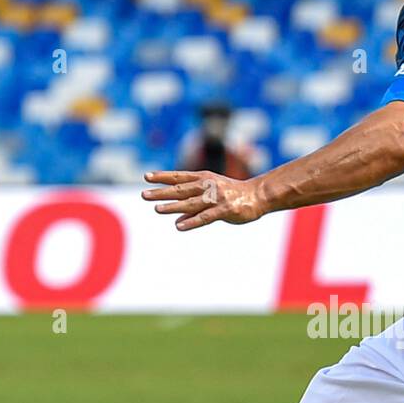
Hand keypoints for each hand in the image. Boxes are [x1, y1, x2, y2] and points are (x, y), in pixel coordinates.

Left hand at [141, 171, 266, 230]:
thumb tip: (177, 220)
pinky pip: (206, 217)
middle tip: (144, 195)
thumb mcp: (212, 196)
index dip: (163, 176)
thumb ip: (194, 206)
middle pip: (181, 189)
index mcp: (204, 178)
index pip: (179, 176)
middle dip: (162, 192)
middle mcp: (208, 186)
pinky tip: (179, 226)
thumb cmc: (234, 194)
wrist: (259, 195)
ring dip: (173, 206)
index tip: (146, 177)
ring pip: (191, 202)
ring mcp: (216, 198)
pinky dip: (192, 221)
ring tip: (157, 209)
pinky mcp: (225, 210)